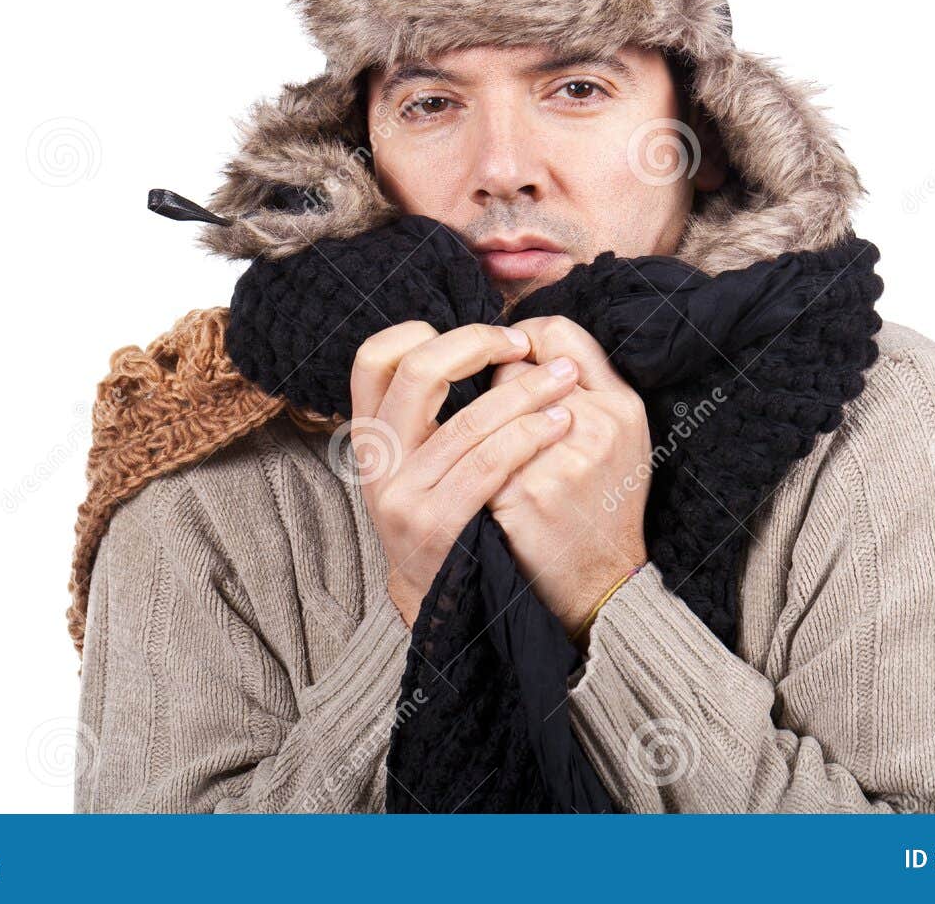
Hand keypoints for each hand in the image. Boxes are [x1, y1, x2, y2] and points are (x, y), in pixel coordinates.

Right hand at [349, 321, 582, 627]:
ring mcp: (403, 495)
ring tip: (563, 379)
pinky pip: (487, 466)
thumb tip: (474, 343)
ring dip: (524, 390)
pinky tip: (560, 423)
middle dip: (478, 345)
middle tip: (523, 343)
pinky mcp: (435, 525)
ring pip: (466, 421)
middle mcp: (378, 461)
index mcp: (371, 435)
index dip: (422, 333)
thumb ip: (431, 412)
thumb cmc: (450, 514)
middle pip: (417, 373)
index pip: (373, 359)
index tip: (477, 337)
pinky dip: (529, 435)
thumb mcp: (420, 463)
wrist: (447, 602)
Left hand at [485, 316, 650, 636]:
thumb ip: (585, 379)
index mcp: (620, 406)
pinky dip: (466, 470)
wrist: (600, 584)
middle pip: (512, 375)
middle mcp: (594, 427)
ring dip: (477, 434)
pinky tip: (478, 488)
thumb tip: (525, 339)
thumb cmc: (605, 502)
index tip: (508, 361)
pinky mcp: (520, 497)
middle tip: (492, 422)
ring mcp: (556, 461)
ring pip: (484, 415)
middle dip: (495, 393)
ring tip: (486, 458)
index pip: (555, 334)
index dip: (521, 343)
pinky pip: (472, 461)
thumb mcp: (621, 434)